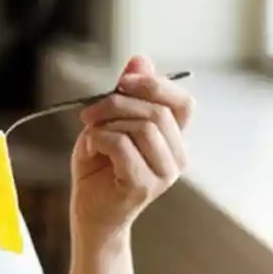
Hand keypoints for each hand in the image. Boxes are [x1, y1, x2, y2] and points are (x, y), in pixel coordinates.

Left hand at [70, 55, 193, 242]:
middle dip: (117, 102)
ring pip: (143, 127)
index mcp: (174, 140)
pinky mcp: (143, 186)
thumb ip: (127, 94)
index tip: (123, 81)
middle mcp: (176, 158)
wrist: (89, 214)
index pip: (183, 103)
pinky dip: (100, 139)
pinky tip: (91, 149)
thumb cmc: (99, 169)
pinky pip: (123, 145)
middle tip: (89, 112)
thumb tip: (140, 59)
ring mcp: (163, 174)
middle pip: (158, 112)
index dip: (155, 84)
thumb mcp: (110, 123)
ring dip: (107, 122)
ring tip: (90, 134)